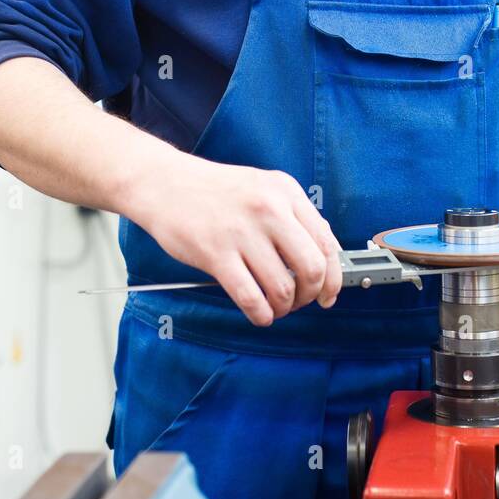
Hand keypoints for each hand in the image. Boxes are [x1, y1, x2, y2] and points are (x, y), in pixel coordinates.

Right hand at [130, 150, 343, 325]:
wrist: (165, 183)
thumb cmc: (215, 191)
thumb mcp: (264, 188)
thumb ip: (294, 217)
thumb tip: (324, 256)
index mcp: (286, 192)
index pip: (326, 242)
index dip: (333, 278)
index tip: (329, 294)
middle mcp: (269, 210)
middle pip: (311, 269)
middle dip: (310, 296)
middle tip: (299, 302)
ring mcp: (242, 232)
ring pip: (282, 288)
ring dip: (283, 308)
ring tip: (274, 307)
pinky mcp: (216, 254)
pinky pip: (250, 298)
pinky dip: (261, 315)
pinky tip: (258, 313)